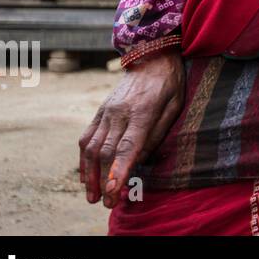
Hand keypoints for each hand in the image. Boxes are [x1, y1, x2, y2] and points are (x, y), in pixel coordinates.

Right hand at [79, 50, 183, 208]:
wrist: (151, 54)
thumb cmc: (169, 83)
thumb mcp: (175, 105)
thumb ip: (158, 133)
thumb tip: (140, 159)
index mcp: (143, 112)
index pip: (127, 146)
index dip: (119, 170)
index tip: (114, 192)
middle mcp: (120, 113)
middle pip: (106, 152)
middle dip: (104, 181)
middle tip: (106, 204)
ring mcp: (106, 112)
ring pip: (91, 147)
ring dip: (89, 174)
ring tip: (91, 196)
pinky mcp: (100, 111)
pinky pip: (86, 137)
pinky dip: (83, 158)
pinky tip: (86, 175)